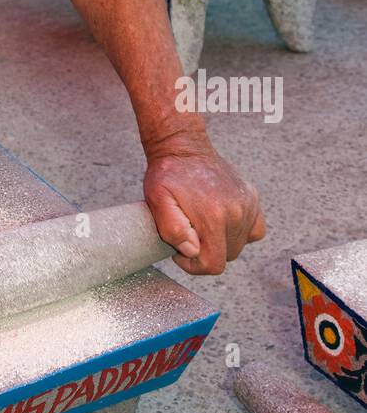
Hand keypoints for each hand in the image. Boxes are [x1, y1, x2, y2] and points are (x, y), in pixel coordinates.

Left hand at [143, 128, 265, 274]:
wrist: (183, 147)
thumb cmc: (168, 175)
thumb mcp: (158, 200)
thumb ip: (173, 230)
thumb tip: (193, 251)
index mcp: (214, 216)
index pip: (214, 264)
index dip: (194, 265)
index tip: (180, 251)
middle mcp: (236, 212)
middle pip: (227, 256)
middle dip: (206, 251)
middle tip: (189, 232)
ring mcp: (248, 205)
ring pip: (240, 245)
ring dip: (221, 241)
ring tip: (202, 223)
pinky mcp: (252, 199)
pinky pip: (255, 230)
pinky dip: (241, 232)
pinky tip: (223, 221)